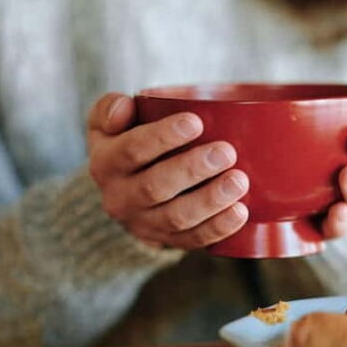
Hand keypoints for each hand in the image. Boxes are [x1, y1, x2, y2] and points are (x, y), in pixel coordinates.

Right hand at [87, 93, 248, 248]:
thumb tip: (125, 106)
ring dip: (210, 200)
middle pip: (155, 186)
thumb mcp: (107, 123)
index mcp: (106, 163)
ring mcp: (144, 223)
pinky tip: (240, 212)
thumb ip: (110, 107)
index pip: (132, 150)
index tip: (196, 122)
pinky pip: (192, 239)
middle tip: (226, 152)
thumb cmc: (127, 144)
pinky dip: (218, 228)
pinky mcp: (167, 240)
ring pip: (176, 217)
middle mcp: (120, 197)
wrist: (126, 194)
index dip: (162, 137)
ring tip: (239, 181)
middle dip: (193, 169)